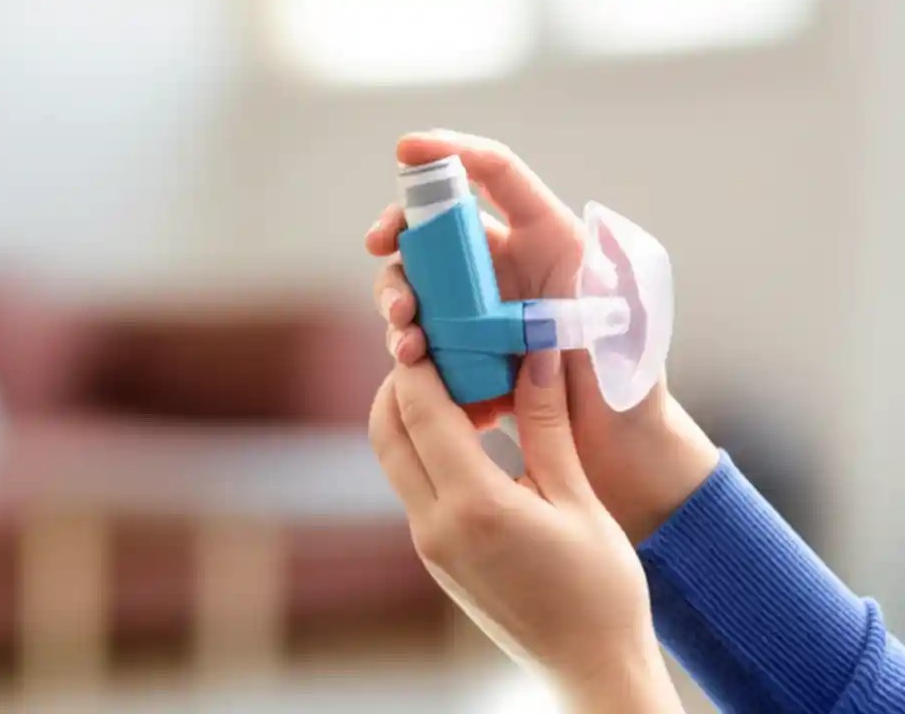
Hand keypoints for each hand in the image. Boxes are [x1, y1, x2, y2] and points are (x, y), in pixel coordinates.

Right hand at [369, 130, 718, 540]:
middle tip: (379, 254)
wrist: (618, 451)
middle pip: (437, 229)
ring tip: (404, 340)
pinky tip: (415, 375)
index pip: (495, 174)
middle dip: (399, 238)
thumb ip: (617, 277)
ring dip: (397, 302)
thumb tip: (593, 231)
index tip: (406, 149)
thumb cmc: (633, 382)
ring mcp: (482, 308)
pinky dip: (408, 353)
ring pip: (419, 285)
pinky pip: (423, 339)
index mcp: (549, 239)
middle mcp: (510, 264)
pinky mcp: (465, 351)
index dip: (450, 152)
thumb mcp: (631, 321)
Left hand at [369, 348, 681, 711]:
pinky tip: (469, 432)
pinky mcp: (435, 557)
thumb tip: (536, 352)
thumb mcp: (577, 497)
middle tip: (435, 347)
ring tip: (461, 384)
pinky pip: (414, 487)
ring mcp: (429, 546)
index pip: (421, 413)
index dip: (418, 362)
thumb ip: (547, 423)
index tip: (427, 324)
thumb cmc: (601, 588)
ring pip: (395, 460)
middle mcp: (436, 526)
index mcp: (474, 506)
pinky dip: (426, 449)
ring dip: (412, 416)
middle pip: (387, 433)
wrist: (591, 665)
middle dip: (400, 383)